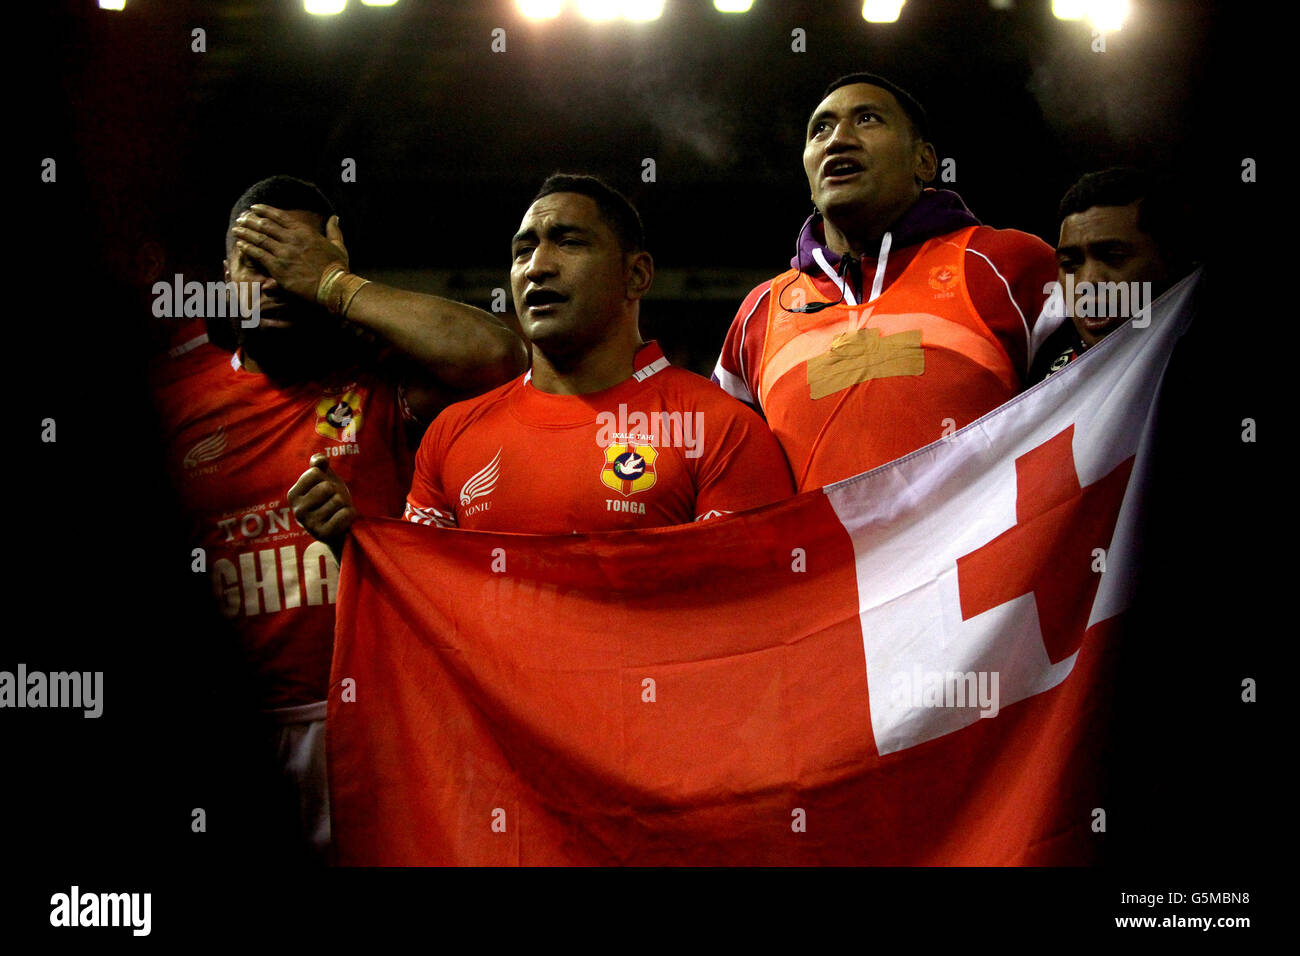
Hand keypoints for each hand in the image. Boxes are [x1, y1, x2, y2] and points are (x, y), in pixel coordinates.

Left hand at [231, 204, 349, 302]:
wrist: (334, 285)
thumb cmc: (337, 267)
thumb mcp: (338, 245)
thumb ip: (333, 230)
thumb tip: (335, 217)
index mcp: (304, 231)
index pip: (279, 216)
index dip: (264, 210)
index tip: (254, 208)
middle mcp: (292, 239)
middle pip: (265, 225)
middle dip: (250, 220)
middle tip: (241, 219)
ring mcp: (284, 253)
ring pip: (259, 238)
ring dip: (245, 233)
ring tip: (236, 230)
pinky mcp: (278, 268)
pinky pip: (259, 255)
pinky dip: (248, 249)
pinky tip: (241, 245)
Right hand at [289, 454, 357, 545]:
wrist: (340, 527)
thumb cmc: (331, 499)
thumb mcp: (325, 478)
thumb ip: (320, 465)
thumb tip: (321, 459)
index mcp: (293, 495)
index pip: (315, 473)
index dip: (325, 478)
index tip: (324, 489)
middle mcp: (298, 510)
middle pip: (327, 487)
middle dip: (336, 492)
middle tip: (333, 502)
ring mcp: (310, 524)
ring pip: (338, 500)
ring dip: (343, 504)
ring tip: (337, 512)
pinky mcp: (325, 535)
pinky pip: (345, 514)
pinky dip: (350, 514)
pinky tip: (343, 520)